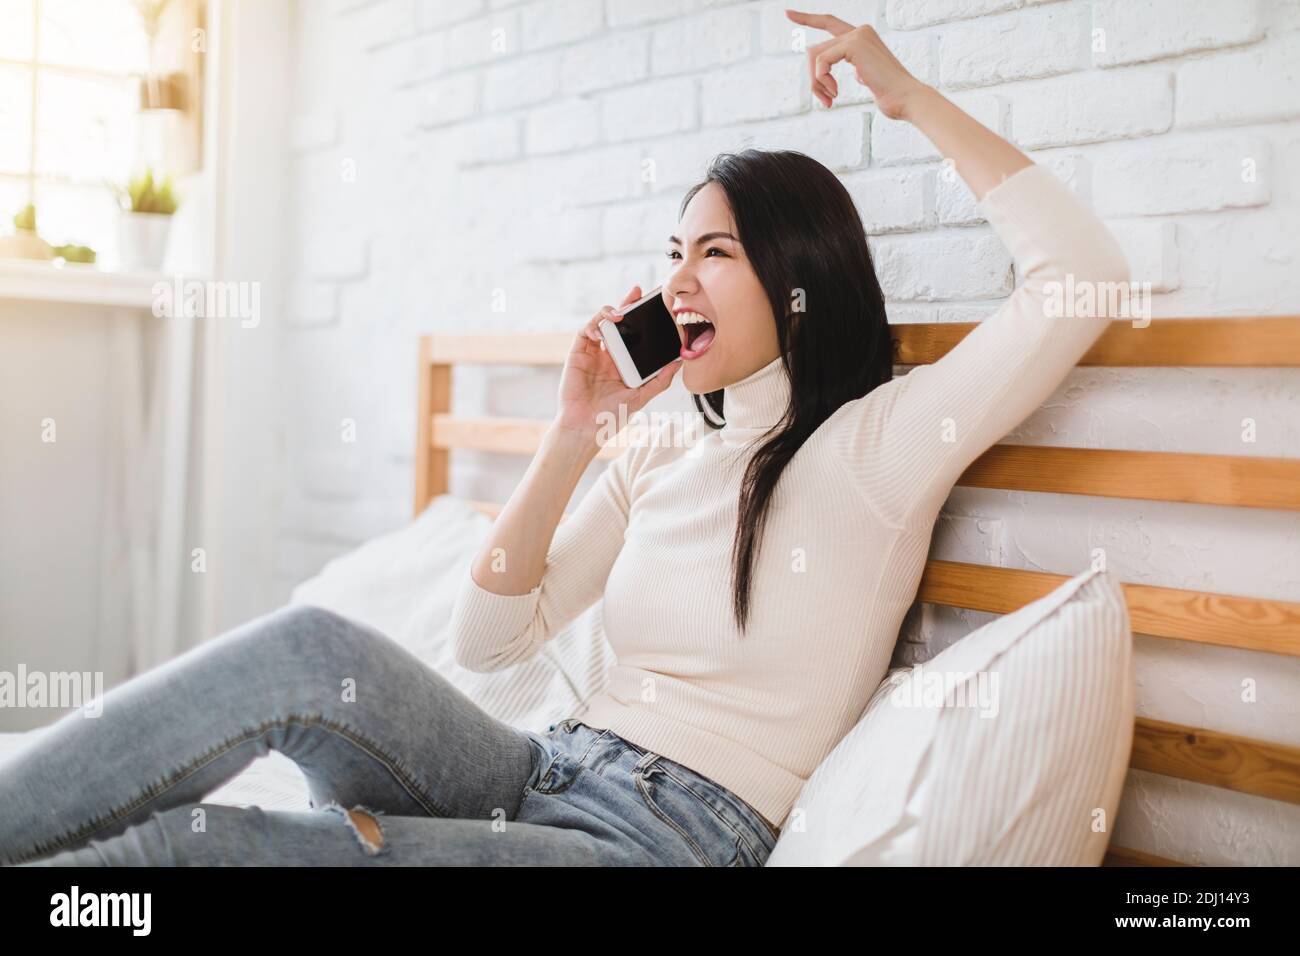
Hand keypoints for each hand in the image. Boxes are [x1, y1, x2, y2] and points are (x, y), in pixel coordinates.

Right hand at [555, 284, 681, 443]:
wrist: (587, 427)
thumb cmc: (612, 415)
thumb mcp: (642, 396)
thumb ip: (661, 379)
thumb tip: (680, 362)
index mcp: (624, 362)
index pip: (634, 333)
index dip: (641, 317)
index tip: (653, 305)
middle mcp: (608, 354)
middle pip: (618, 322)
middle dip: (626, 304)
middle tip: (637, 293)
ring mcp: (593, 353)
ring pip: (600, 322)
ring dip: (609, 312)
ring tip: (620, 312)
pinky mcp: (578, 353)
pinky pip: (584, 332)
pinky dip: (593, 324)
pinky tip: (602, 327)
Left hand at [785, 9, 929, 119]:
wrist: (906, 98)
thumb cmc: (890, 94)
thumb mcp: (868, 77)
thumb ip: (857, 67)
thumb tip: (846, 69)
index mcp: (863, 37)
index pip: (829, 23)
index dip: (808, 18)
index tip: (788, 14)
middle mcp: (860, 31)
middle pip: (816, 49)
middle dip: (813, 78)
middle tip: (824, 100)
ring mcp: (857, 35)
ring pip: (815, 55)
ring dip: (816, 82)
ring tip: (830, 99)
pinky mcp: (854, 44)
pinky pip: (821, 61)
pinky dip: (822, 80)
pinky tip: (835, 94)